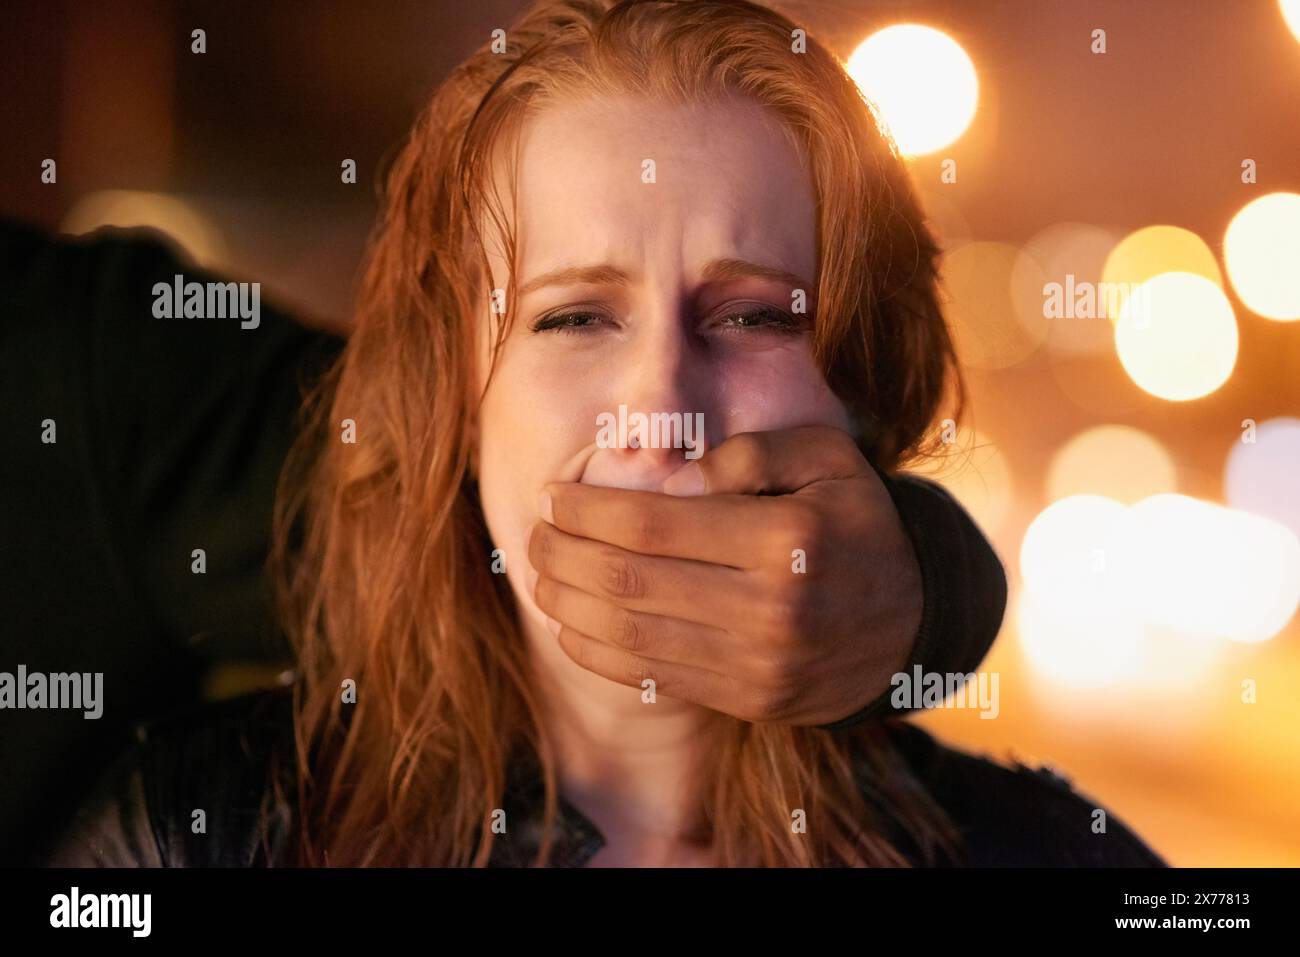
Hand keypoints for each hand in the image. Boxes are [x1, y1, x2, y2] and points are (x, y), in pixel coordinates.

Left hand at [526, 425, 921, 725]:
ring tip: (542, 576)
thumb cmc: (855, 523)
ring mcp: (757, 664)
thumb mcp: (827, 459)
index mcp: (784, 539)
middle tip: (535, 534)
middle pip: (628, 582)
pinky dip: (599, 653)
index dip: (586, 510)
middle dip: (563, 555)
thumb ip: (752, 453)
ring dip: (568, 605)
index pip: (652, 523)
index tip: (554, 497)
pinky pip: (653, 678)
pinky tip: (573, 624)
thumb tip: (672, 480)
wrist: (911, 622)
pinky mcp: (749, 699)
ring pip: (630, 637)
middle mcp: (768, 608)